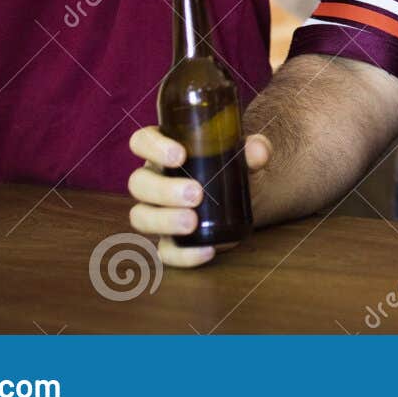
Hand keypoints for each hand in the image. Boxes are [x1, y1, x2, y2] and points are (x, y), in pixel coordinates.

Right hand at [127, 127, 272, 266]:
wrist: (240, 198)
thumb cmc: (230, 167)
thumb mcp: (242, 155)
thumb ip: (253, 149)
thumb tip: (259, 151)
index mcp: (164, 151)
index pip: (142, 141)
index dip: (152, 146)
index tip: (179, 155)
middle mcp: (153, 179)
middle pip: (138, 183)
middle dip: (163, 189)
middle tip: (195, 194)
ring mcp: (156, 211)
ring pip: (141, 216)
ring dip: (164, 220)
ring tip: (192, 223)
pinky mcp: (168, 240)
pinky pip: (164, 251)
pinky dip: (183, 255)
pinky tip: (207, 251)